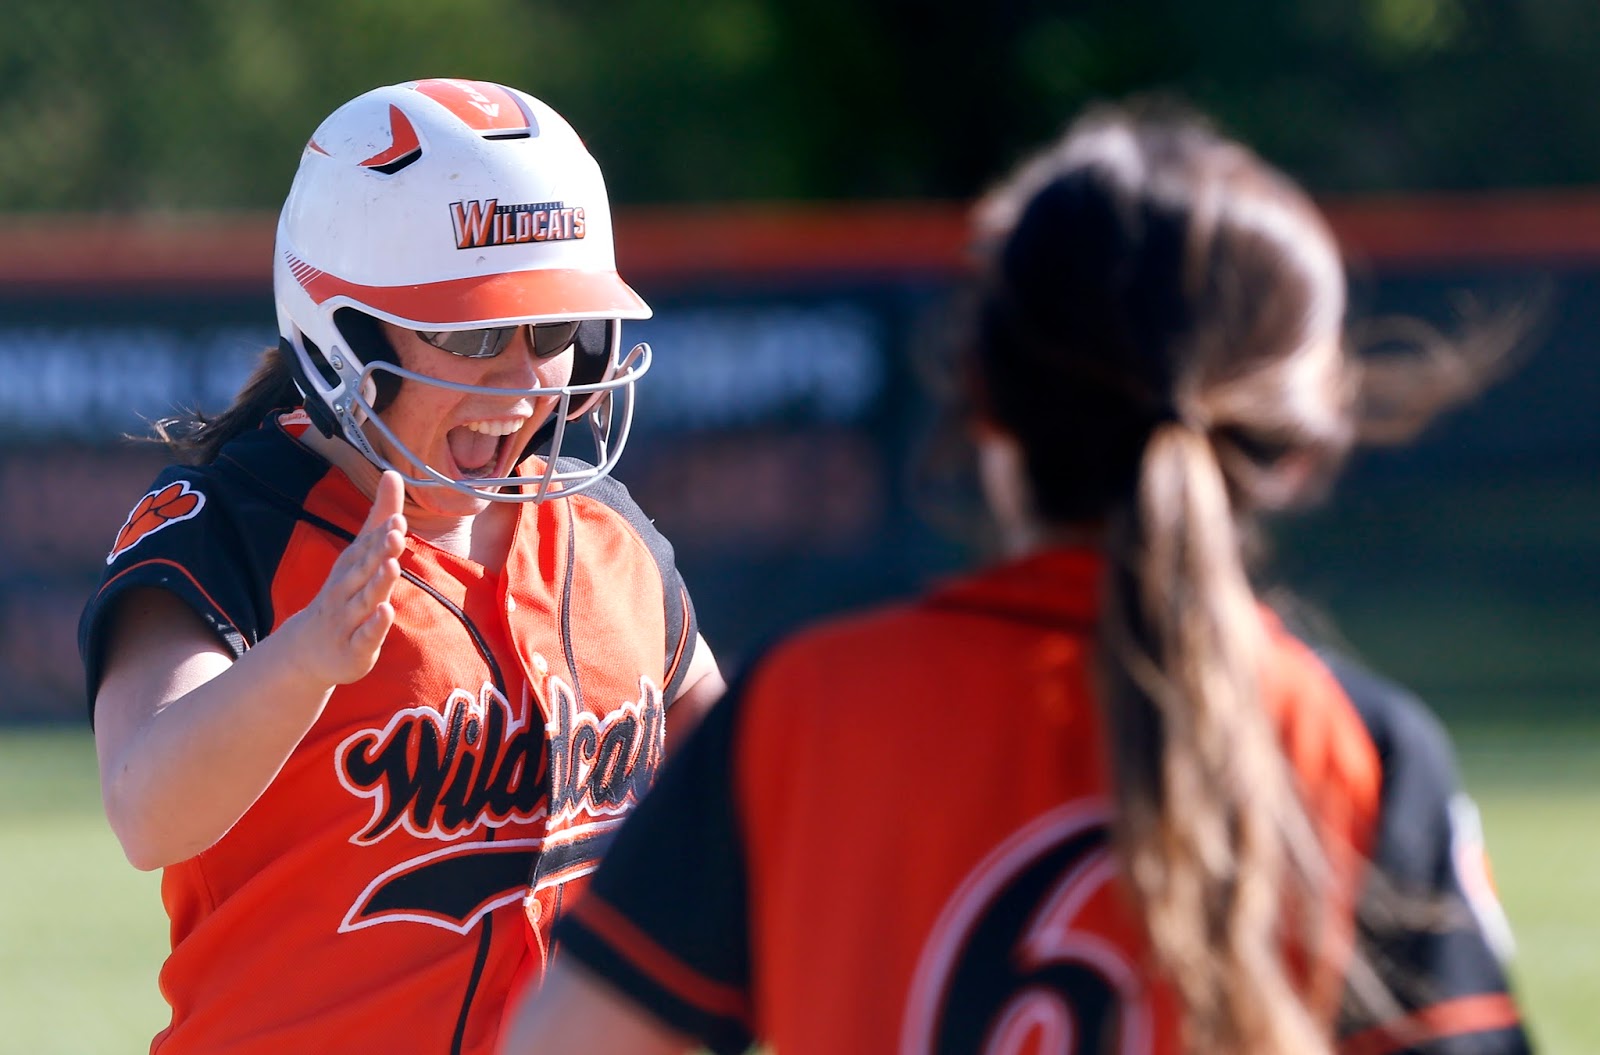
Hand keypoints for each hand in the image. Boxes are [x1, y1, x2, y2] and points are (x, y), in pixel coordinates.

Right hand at [279, 470, 406, 689]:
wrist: (308, 650)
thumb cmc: (344, 594)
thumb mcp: (361, 555)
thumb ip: (380, 517)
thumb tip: (392, 473)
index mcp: (350, 567)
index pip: (366, 547)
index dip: (382, 534)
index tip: (397, 518)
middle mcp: (346, 590)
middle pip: (364, 570)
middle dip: (380, 552)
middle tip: (396, 533)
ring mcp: (348, 620)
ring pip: (364, 600)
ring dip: (377, 583)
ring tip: (391, 565)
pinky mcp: (355, 648)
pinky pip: (365, 636)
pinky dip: (375, 625)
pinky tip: (386, 611)